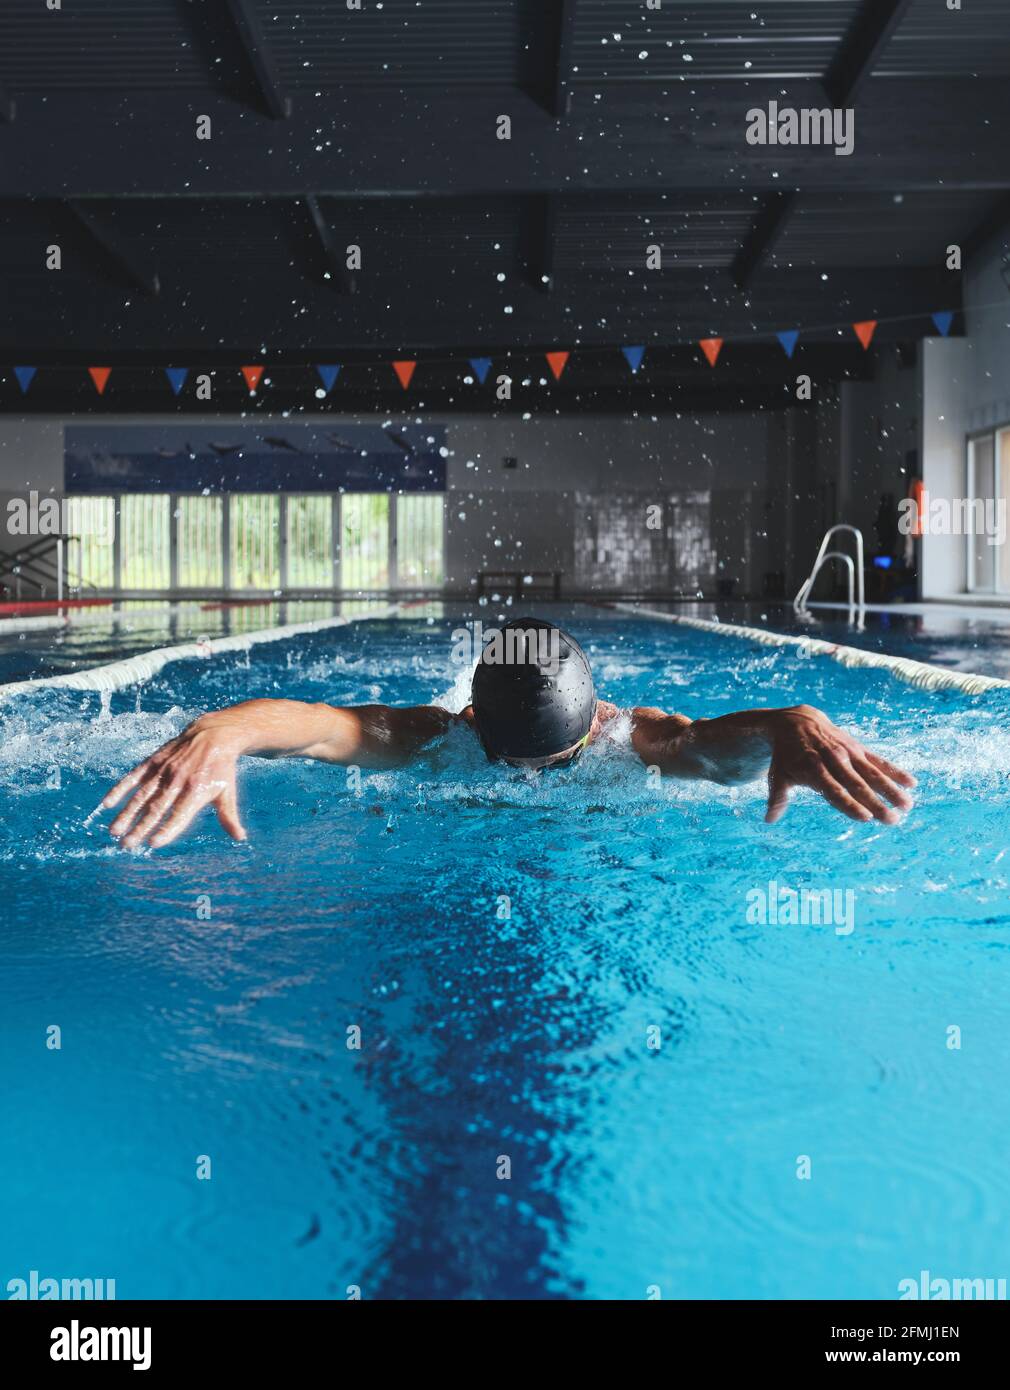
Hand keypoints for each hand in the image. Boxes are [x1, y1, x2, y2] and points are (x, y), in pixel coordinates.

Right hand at [103, 717, 247, 849]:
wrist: (214, 734)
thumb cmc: (221, 769)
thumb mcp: (227, 792)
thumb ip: (229, 817)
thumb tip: (240, 837)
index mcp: (196, 791)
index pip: (180, 814)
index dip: (167, 829)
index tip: (154, 843)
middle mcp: (178, 781)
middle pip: (156, 809)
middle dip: (140, 828)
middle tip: (126, 845)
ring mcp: (164, 770)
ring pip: (142, 796)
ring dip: (126, 814)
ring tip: (114, 831)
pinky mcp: (154, 761)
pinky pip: (134, 777)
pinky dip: (120, 789)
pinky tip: (107, 803)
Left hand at [765, 705, 914, 824]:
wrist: (795, 721)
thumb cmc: (786, 755)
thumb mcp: (777, 774)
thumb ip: (777, 797)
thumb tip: (768, 820)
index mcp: (814, 770)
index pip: (834, 791)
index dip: (849, 804)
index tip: (864, 818)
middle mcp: (834, 760)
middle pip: (857, 785)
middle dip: (876, 803)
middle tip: (892, 820)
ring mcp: (848, 753)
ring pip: (873, 773)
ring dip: (891, 789)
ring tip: (907, 806)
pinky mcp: (858, 748)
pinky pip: (879, 760)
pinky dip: (894, 771)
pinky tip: (912, 783)